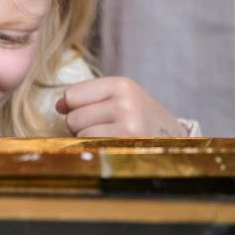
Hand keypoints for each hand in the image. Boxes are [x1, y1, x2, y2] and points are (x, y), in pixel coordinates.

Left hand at [55, 77, 187, 136]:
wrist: (177, 141)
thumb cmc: (141, 118)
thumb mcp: (121, 98)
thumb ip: (87, 97)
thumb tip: (58, 106)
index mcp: (122, 85)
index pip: (72, 95)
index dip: (74, 107)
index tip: (90, 112)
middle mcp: (125, 102)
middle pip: (73, 117)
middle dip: (82, 126)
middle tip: (106, 128)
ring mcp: (127, 125)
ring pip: (80, 135)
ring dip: (89, 140)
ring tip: (112, 137)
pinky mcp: (127, 146)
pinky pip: (92, 148)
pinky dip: (97, 150)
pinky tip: (114, 147)